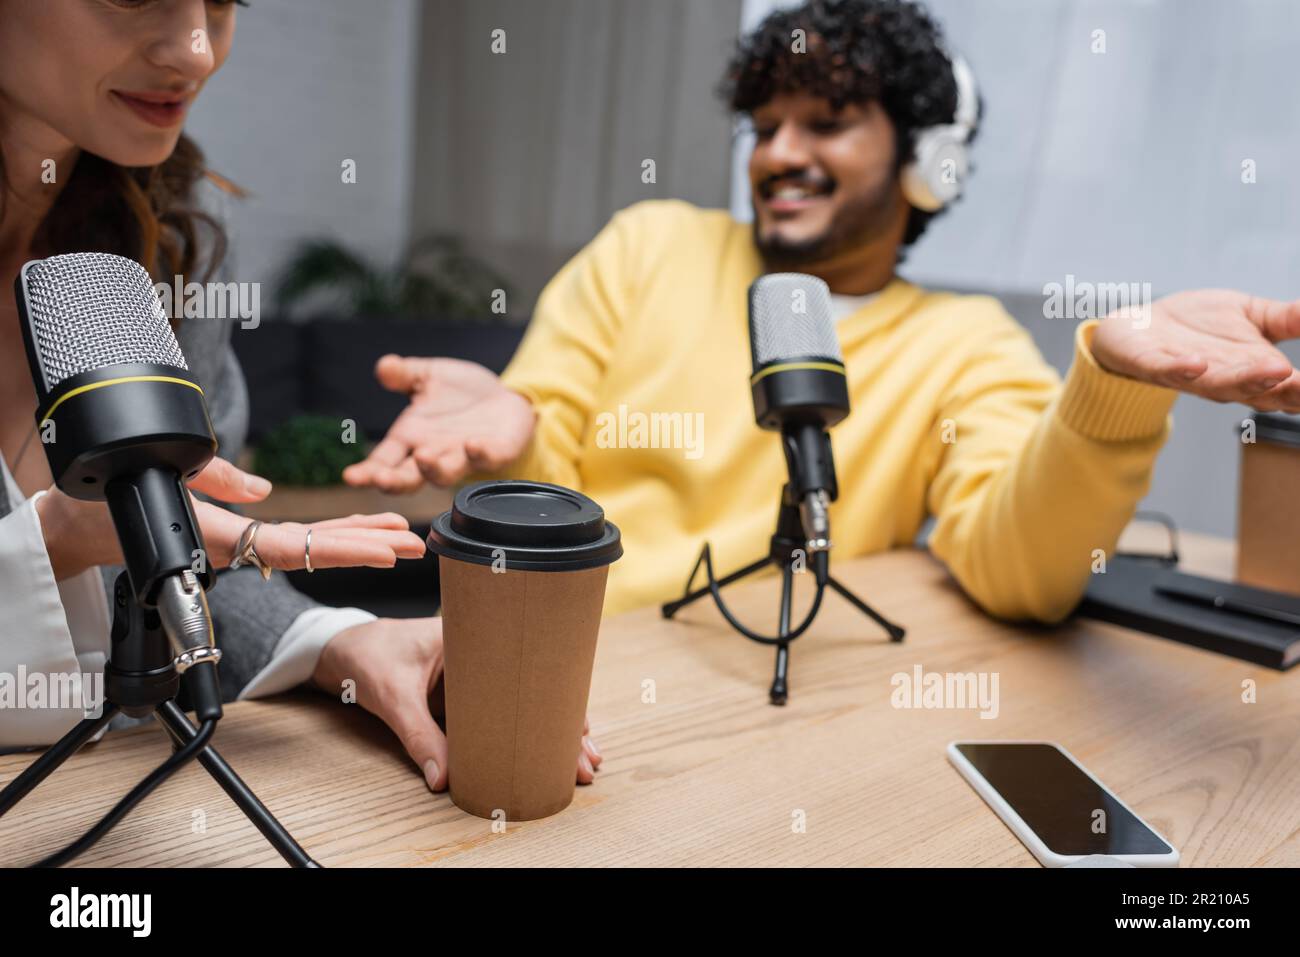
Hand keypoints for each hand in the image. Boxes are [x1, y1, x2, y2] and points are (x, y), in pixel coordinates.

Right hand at [35, 456, 424, 579]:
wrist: (80, 524)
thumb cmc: (115, 504)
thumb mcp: (162, 476)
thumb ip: (219, 479)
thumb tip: (265, 488)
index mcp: (221, 538)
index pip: (296, 548)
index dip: (345, 550)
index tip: (387, 552)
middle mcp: (238, 546)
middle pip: (317, 549)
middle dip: (371, 546)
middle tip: (418, 545)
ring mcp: (242, 543)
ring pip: (311, 544)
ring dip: (359, 538)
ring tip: (406, 535)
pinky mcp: (241, 535)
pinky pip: (294, 536)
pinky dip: (330, 532)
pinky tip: (362, 529)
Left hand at [312, 616, 601, 791]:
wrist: (337, 646)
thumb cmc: (366, 654)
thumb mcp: (392, 695)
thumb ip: (418, 736)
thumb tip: (443, 779)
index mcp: (474, 637)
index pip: (529, 669)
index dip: (558, 702)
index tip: (581, 729)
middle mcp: (482, 654)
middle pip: (534, 691)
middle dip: (565, 728)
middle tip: (588, 759)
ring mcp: (474, 676)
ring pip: (520, 704)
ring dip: (546, 732)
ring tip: (578, 760)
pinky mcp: (461, 695)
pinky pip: (497, 714)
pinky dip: (518, 732)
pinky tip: (539, 751)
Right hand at [342, 355, 535, 491]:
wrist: (504, 396)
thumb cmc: (460, 393)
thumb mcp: (429, 377)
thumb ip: (405, 375)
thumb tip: (384, 366)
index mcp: (411, 438)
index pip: (383, 461)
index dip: (367, 472)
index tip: (351, 477)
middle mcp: (433, 454)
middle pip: (408, 478)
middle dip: (394, 481)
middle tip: (380, 479)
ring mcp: (463, 457)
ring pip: (444, 474)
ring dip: (433, 470)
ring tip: (423, 458)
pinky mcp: (495, 452)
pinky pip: (487, 458)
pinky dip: (480, 454)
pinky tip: (472, 444)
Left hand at [1092, 290, 1299, 410]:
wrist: (1139, 325)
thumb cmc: (1197, 326)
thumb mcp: (1248, 315)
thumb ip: (1285, 319)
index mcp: (1251, 370)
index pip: (1285, 387)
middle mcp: (1223, 380)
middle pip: (1257, 392)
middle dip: (1285, 389)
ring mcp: (1187, 376)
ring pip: (1219, 386)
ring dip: (1245, 380)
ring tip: (1276, 369)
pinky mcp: (1152, 366)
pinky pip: (1167, 372)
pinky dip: (1182, 370)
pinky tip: (1198, 363)